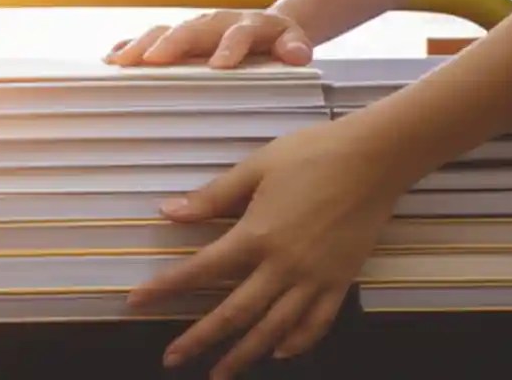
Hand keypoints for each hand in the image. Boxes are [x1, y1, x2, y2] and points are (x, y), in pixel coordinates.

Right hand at [104, 10, 312, 67]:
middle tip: (151, 60)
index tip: (219, 66)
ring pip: (163, 31)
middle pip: (190, 29)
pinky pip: (149, 38)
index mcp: (246, 24)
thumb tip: (297, 53)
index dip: (229, 48)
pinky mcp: (176, 36)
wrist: (268, 25)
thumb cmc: (279, 40)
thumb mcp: (295, 41)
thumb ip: (295, 47)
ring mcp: (192, 27)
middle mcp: (214, 21)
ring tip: (120, 61)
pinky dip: (129, 46)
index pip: (237, 34)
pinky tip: (111, 58)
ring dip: (140, 45)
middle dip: (169, 44)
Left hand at [127, 118, 404, 378]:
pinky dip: (297, 342)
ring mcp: (315, 278)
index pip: (201, 271)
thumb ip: (213, 197)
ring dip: (244, 354)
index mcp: (256, 235)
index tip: (136, 303)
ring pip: (274, 328)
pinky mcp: (342, 281)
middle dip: (200, 339)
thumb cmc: (311, 154)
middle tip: (172, 358)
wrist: (376, 158)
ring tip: (220, 374)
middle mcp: (283, 266)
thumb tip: (168, 212)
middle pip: (234, 313)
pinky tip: (280, 354)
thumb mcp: (255, 168)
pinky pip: (317, 323)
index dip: (166, 289)